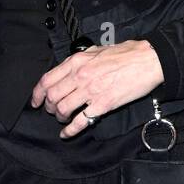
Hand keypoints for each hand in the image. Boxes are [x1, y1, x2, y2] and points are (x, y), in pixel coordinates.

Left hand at [30, 40, 164, 139]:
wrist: (148, 60)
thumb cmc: (126, 54)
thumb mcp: (96, 49)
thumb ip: (81, 59)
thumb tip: (70, 66)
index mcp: (77, 61)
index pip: (47, 80)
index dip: (37, 94)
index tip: (35, 101)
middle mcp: (80, 76)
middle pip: (52, 97)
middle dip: (49, 108)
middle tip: (52, 112)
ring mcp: (91, 91)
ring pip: (63, 109)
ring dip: (59, 118)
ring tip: (63, 120)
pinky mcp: (103, 104)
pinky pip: (80, 121)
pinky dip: (70, 131)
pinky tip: (66, 134)